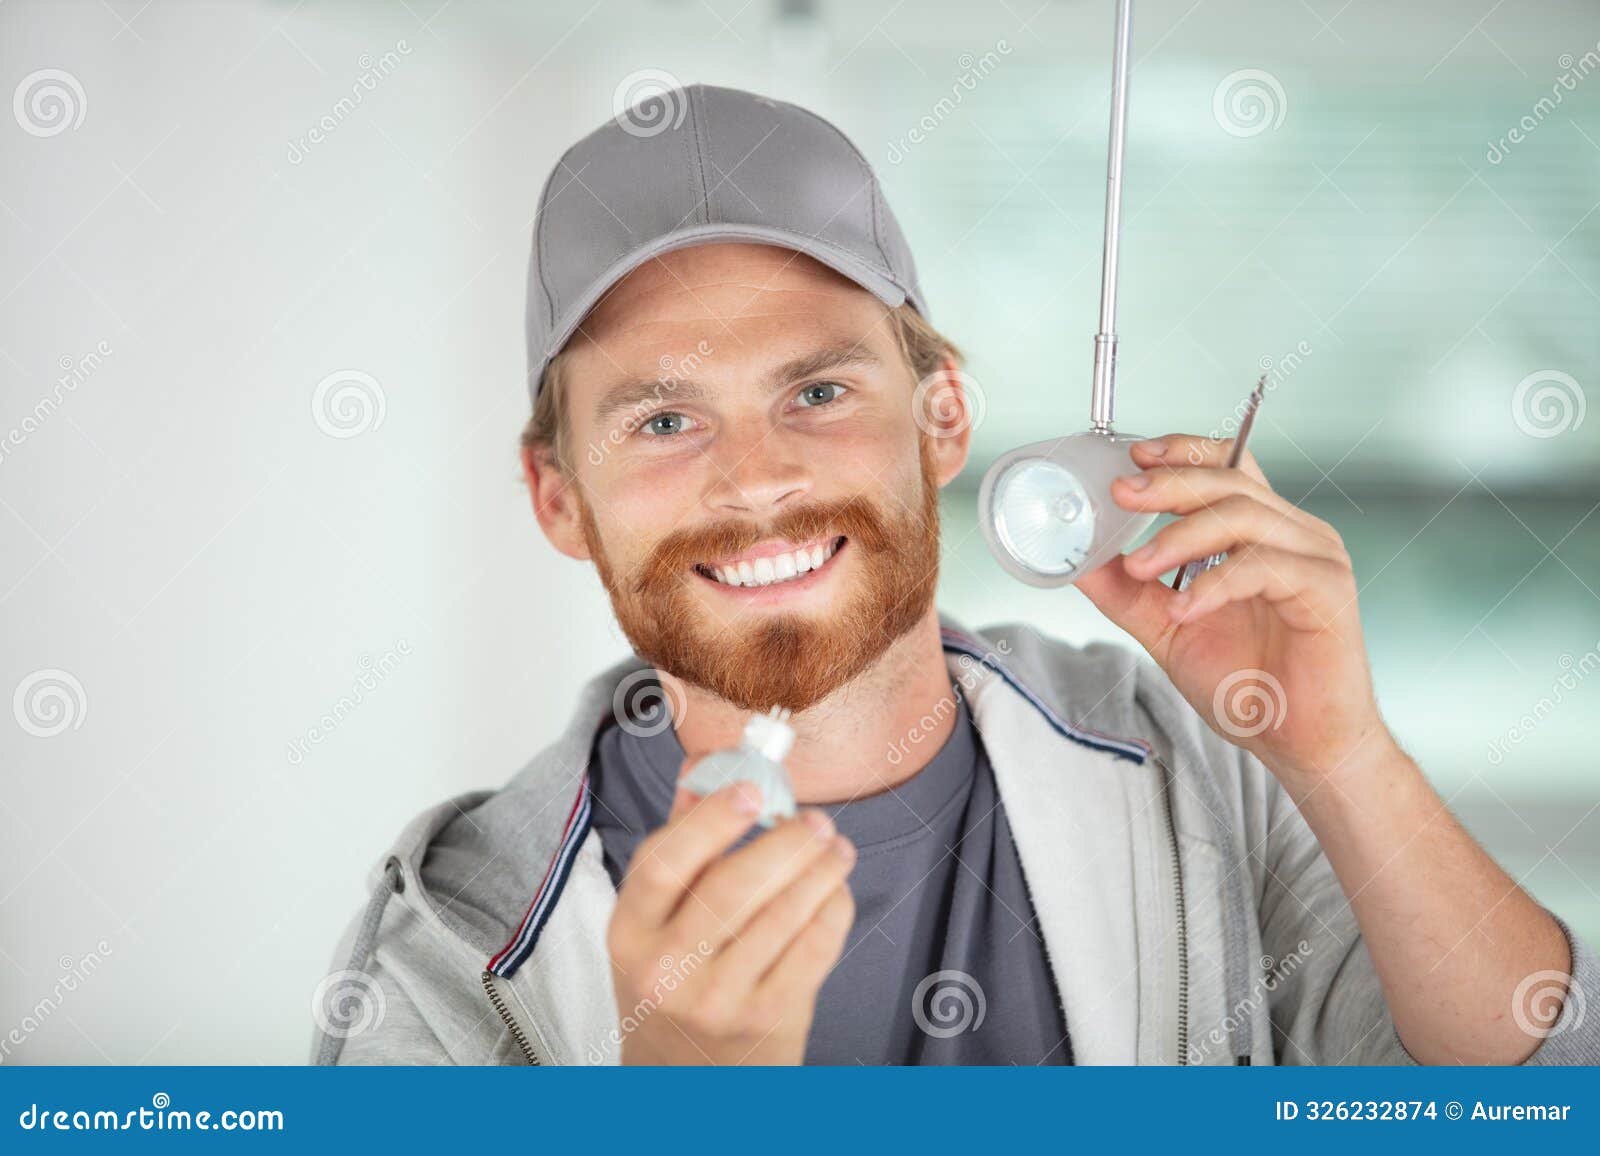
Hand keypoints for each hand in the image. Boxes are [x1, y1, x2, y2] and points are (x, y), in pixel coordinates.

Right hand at [606, 773, 855, 1064]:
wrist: (685, 1080)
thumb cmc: (674, 980)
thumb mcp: (655, 920)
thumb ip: (681, 838)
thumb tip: (705, 764)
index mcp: (629, 932)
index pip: (662, 864)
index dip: (710, 820)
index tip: (753, 787)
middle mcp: (666, 970)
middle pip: (731, 888)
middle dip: (785, 843)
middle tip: (816, 820)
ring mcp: (717, 1000)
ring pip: (781, 917)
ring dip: (821, 871)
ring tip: (838, 847)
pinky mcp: (766, 1019)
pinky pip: (812, 951)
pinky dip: (833, 911)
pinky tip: (836, 890)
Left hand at [1076, 434, 1392, 787]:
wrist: (1302, 744)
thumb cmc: (1249, 685)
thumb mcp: (1168, 629)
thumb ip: (1128, 592)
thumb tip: (1078, 560)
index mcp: (1262, 533)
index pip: (1228, 466)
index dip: (1184, 452)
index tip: (1135, 457)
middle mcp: (1294, 535)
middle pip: (1230, 482)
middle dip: (1169, 483)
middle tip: (1121, 495)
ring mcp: (1316, 558)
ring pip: (1244, 517)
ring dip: (1181, 537)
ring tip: (1140, 567)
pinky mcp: (1327, 591)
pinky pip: (1266, 568)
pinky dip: (1216, 585)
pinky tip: (1184, 609)